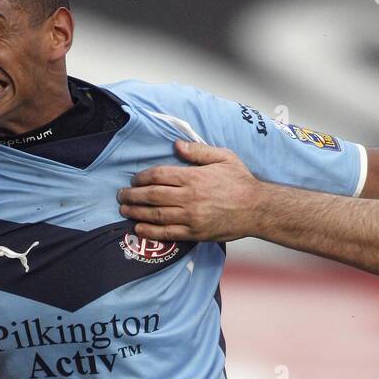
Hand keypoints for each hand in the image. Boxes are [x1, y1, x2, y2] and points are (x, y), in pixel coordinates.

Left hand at [117, 140, 263, 241]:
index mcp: (193, 177)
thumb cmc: (241, 181)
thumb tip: (176, 145)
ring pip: (156, 214)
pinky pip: (167, 233)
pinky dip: (150, 231)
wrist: (256, 209)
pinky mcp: (194, 233)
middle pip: (152, 195)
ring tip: (123, 209)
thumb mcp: (223, 157)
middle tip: (121, 195)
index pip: (159, 175)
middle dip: (133, 195)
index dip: (142, 177)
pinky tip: (138, 228)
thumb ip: (198, 151)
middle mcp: (189, 197)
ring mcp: (190, 217)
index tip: (134, 179)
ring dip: (136, 212)